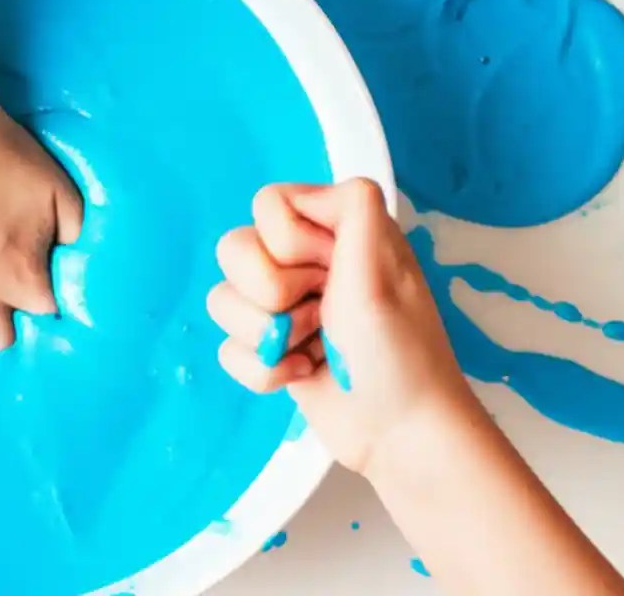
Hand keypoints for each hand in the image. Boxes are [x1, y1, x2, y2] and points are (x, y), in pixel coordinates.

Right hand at [205, 179, 478, 474]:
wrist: (399, 436)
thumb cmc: (399, 355)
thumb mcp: (384, 272)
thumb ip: (354, 211)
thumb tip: (316, 187)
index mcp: (336, 231)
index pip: (267, 203)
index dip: (286, 241)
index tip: (329, 272)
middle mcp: (305, 262)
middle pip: (234, 249)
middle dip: (270, 293)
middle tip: (320, 315)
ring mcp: (283, 307)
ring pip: (223, 301)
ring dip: (266, 336)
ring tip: (312, 351)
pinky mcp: (267, 349)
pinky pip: (226, 348)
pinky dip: (262, 371)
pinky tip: (301, 375)